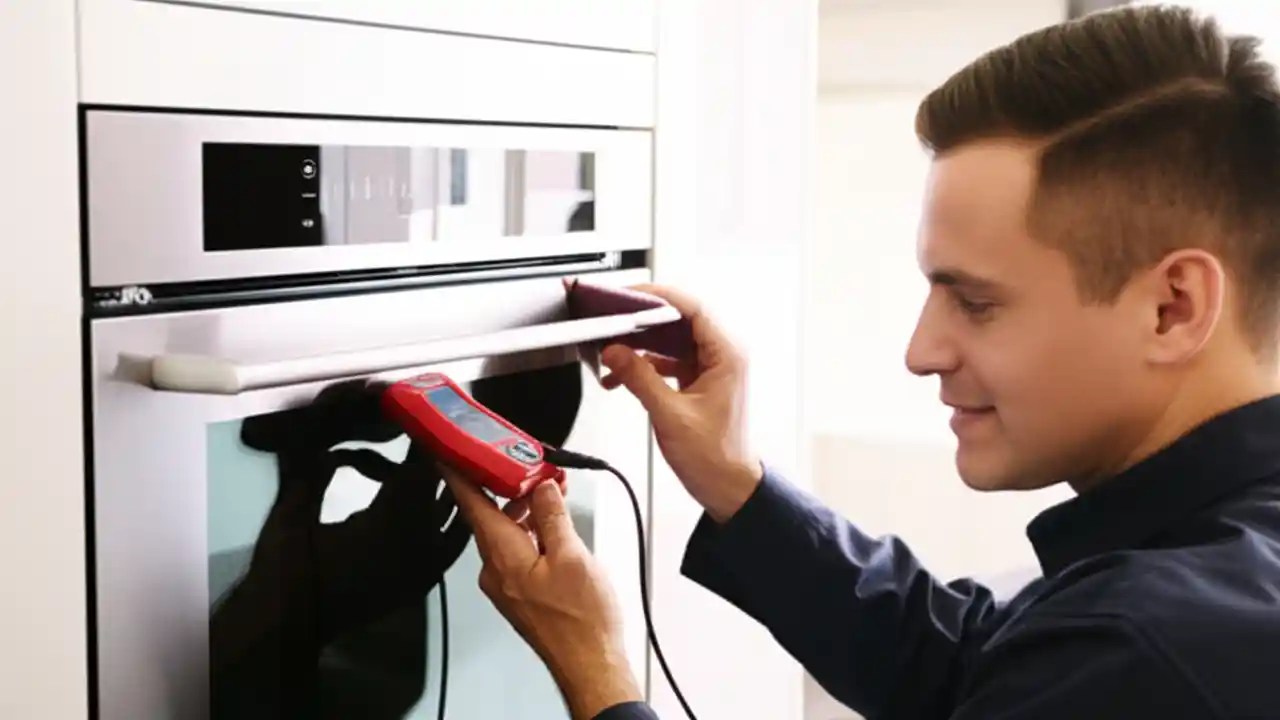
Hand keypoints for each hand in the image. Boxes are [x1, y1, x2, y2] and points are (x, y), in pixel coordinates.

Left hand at [443, 468, 642, 719]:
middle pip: (488, 516)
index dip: (457, 474)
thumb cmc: (581, 620)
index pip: (470, 504)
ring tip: (550, 494)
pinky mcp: (518, 593)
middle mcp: (496, 570)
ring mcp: (505, 583)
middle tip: (526, 463)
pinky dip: (528, 532)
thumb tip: (541, 487)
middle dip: (507, 486)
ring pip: (504, 533)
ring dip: (523, 510)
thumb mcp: (572, 555)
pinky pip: (515, 551)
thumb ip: (552, 516)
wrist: (589, 663)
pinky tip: (550, 527)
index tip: (446, 451)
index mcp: (503, 555)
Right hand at [600, 284, 762, 521]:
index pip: (692, 307)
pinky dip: (644, 364)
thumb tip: (614, 353)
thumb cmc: (716, 458)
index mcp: (727, 355)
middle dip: (642, 319)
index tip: (629, 295)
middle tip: (611, 318)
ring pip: (670, 339)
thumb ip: (640, 379)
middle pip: (679, 319)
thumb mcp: (670, 415)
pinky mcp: (699, 380)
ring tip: (610, 348)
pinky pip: (668, 360)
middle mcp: (722, 355)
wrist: (729, 487)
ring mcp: (711, 367)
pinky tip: (620, 374)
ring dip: (640, 343)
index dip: (658, 296)